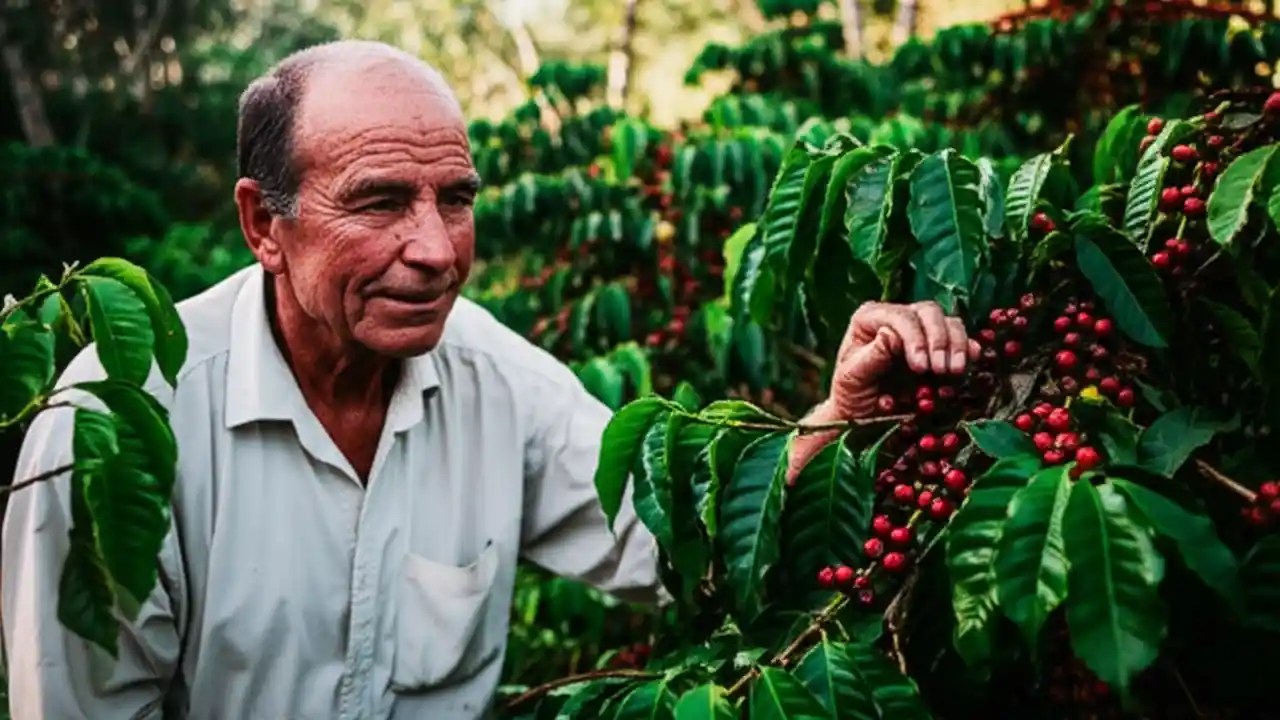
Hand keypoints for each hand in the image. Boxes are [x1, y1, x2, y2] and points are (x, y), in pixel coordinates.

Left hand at [787, 301, 979, 481]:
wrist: (863, 413)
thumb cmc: (852, 393)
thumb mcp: (852, 377)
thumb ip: (871, 356)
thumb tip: (890, 334)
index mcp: (870, 318)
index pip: (900, 316)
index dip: (914, 338)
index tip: (921, 367)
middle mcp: (898, 317)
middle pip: (929, 312)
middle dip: (938, 340)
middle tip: (940, 370)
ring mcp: (921, 329)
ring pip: (949, 322)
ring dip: (956, 345)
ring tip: (954, 372)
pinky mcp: (939, 346)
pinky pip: (961, 338)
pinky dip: (968, 349)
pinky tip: (971, 362)